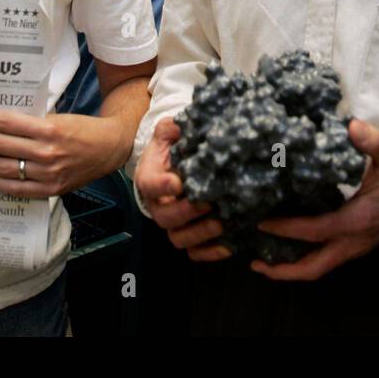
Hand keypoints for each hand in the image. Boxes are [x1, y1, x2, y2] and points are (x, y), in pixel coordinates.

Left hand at [0, 109, 125, 196]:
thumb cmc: (82, 129)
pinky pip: (17, 188)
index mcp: (50, 129)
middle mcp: (47, 152)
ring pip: (5, 168)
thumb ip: (31, 122)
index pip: (8, 123)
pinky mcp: (51, 189)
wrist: (109, 148)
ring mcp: (48, 173)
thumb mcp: (58, 117)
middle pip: (2, 145)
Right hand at [134, 117, 229, 261]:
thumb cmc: (172, 147)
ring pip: (179, 239)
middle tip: (208, 202)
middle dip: (187, 212)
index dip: (162, 186)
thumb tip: (181, 125)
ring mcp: (174, 223)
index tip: (179, 182)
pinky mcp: (190, 234)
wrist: (176, 164)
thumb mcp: (169, 132)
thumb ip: (173, 127)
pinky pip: (195, 252)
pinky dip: (211, 252)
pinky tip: (229, 244)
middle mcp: (158, 204)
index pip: (149, 184)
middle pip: (165, 217)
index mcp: (150, 177)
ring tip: (221, 223)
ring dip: (200, 234)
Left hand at [252, 119, 378, 280]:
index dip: (287, 229)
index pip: (316, 231)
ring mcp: (358, 246)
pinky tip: (291, 247)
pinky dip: (307, 258)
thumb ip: (372, 141)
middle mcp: (356, 240)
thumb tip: (352, 127)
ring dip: (293, 268)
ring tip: (265, 261)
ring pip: (321, 267)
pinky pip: (328, 259)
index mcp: (358, 220)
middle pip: (315, 267)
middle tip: (255, 263)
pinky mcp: (359, 244)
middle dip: (284, 270)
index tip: (261, 222)